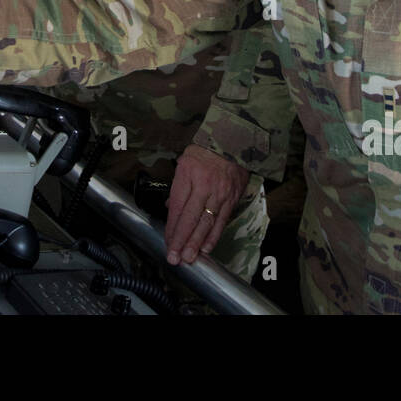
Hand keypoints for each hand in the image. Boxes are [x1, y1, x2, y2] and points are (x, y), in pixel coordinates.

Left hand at [165, 145, 248, 264]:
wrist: (233, 142)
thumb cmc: (204, 152)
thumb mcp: (183, 162)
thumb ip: (177, 187)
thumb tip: (170, 209)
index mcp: (188, 174)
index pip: (177, 206)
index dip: (172, 227)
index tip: (167, 242)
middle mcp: (204, 185)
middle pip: (191, 218)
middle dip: (182, 240)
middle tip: (175, 258)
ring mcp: (220, 193)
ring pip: (207, 223)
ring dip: (197, 243)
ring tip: (189, 258)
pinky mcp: (232, 198)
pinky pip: (222, 221)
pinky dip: (214, 236)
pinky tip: (206, 248)